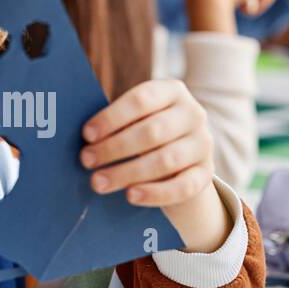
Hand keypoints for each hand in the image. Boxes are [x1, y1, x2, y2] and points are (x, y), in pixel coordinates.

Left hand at [80, 79, 229, 252]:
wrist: (182, 160)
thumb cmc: (145, 134)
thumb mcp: (136, 119)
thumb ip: (116, 123)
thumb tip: (82, 138)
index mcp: (172, 91)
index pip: (142, 99)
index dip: (112, 117)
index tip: (86, 134)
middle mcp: (193, 114)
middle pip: (152, 131)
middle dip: (114, 148)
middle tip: (86, 160)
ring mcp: (203, 144)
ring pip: (165, 160)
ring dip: (127, 173)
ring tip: (98, 182)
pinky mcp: (206, 174)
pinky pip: (182, 187)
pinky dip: (154, 193)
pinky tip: (130, 196)